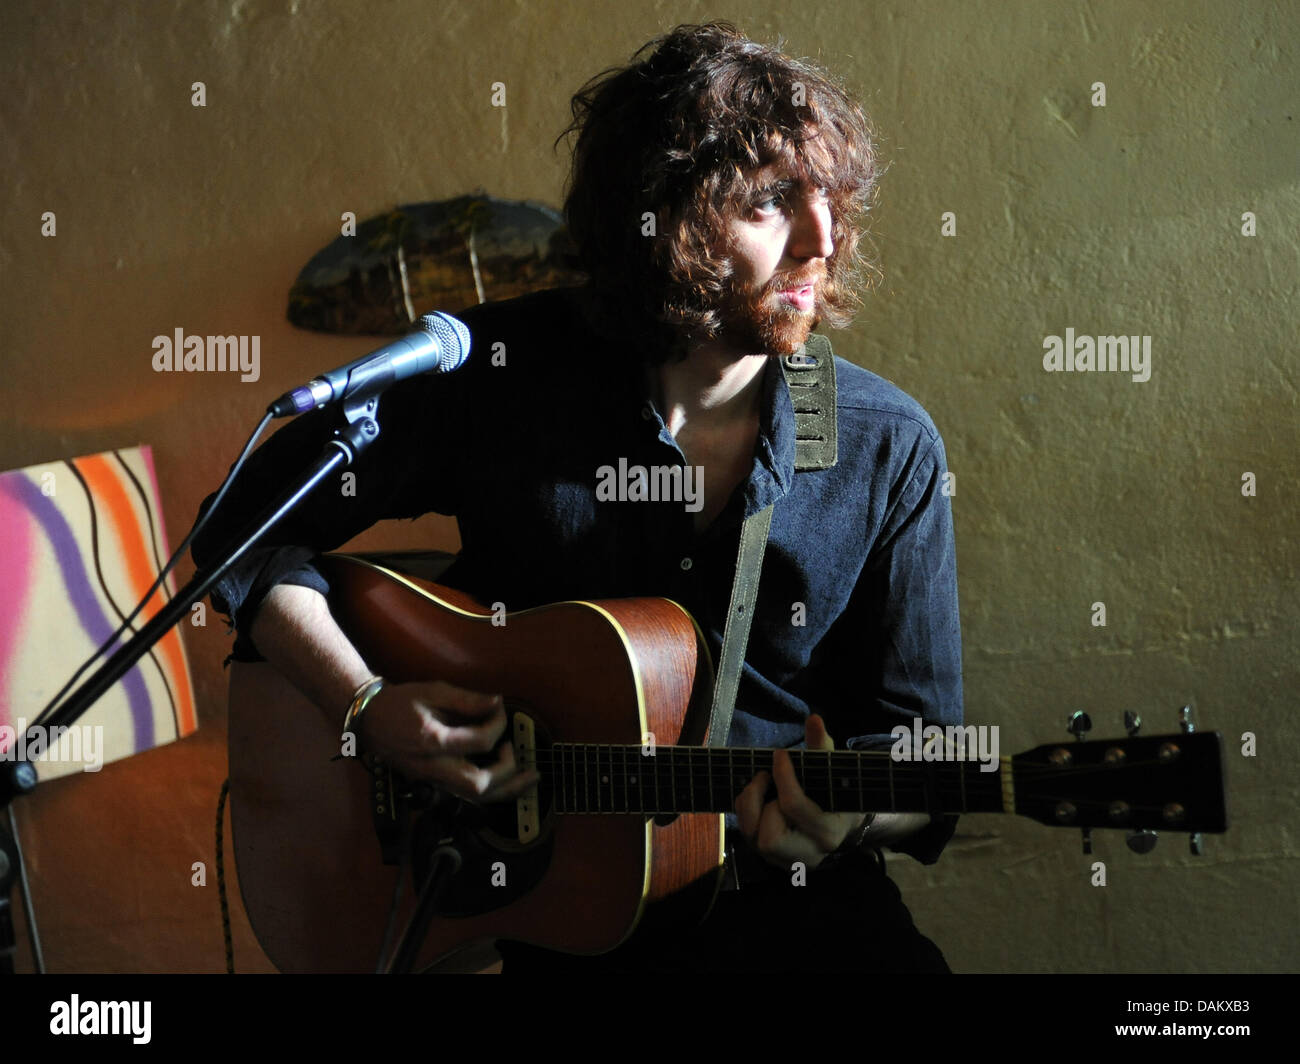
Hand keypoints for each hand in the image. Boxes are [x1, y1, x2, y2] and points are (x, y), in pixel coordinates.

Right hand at [355, 680, 538, 802]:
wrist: (368, 720)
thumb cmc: (399, 703)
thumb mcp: (433, 691)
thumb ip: (467, 700)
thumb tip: (496, 703)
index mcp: (432, 741)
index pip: (479, 741)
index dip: (497, 724)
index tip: (499, 710)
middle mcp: (432, 767)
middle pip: (478, 785)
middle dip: (506, 772)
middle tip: (514, 751)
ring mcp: (431, 779)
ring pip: (474, 797)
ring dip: (505, 790)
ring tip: (527, 779)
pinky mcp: (432, 782)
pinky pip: (465, 794)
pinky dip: (490, 790)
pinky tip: (504, 781)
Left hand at [734, 714, 871, 870]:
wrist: (839, 822)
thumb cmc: (834, 790)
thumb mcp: (833, 768)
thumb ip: (822, 745)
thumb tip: (814, 718)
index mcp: (828, 833)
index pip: (795, 807)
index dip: (783, 776)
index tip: (780, 754)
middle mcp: (807, 855)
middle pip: (768, 838)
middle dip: (762, 803)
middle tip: (767, 778)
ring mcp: (786, 861)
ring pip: (752, 838)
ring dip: (751, 805)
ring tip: (762, 784)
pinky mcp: (771, 858)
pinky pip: (747, 835)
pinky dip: (748, 811)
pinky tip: (761, 796)